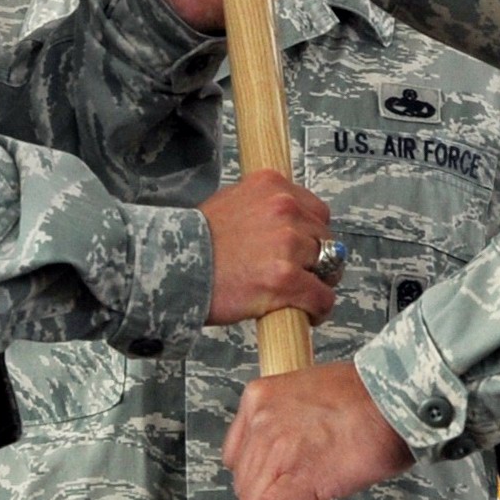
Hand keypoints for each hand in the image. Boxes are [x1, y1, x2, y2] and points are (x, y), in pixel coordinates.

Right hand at [201, 173, 337, 324]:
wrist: (171, 266)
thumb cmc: (195, 241)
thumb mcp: (231, 203)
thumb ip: (263, 207)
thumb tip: (288, 224)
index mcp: (272, 185)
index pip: (316, 210)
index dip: (312, 236)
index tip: (305, 250)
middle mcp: (284, 209)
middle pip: (325, 238)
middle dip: (316, 260)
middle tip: (302, 276)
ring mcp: (287, 244)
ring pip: (329, 267)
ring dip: (318, 284)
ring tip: (301, 296)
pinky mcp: (285, 279)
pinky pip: (321, 297)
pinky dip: (318, 309)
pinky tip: (306, 314)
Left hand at [221, 359, 413, 499]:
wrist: (394, 401)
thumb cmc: (365, 395)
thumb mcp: (307, 390)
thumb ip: (285, 418)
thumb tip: (285, 451)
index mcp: (259, 397)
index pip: (236, 452)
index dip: (254, 474)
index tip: (267, 484)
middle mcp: (261, 421)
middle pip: (243, 480)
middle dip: (262, 497)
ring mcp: (277, 450)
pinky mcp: (299, 478)